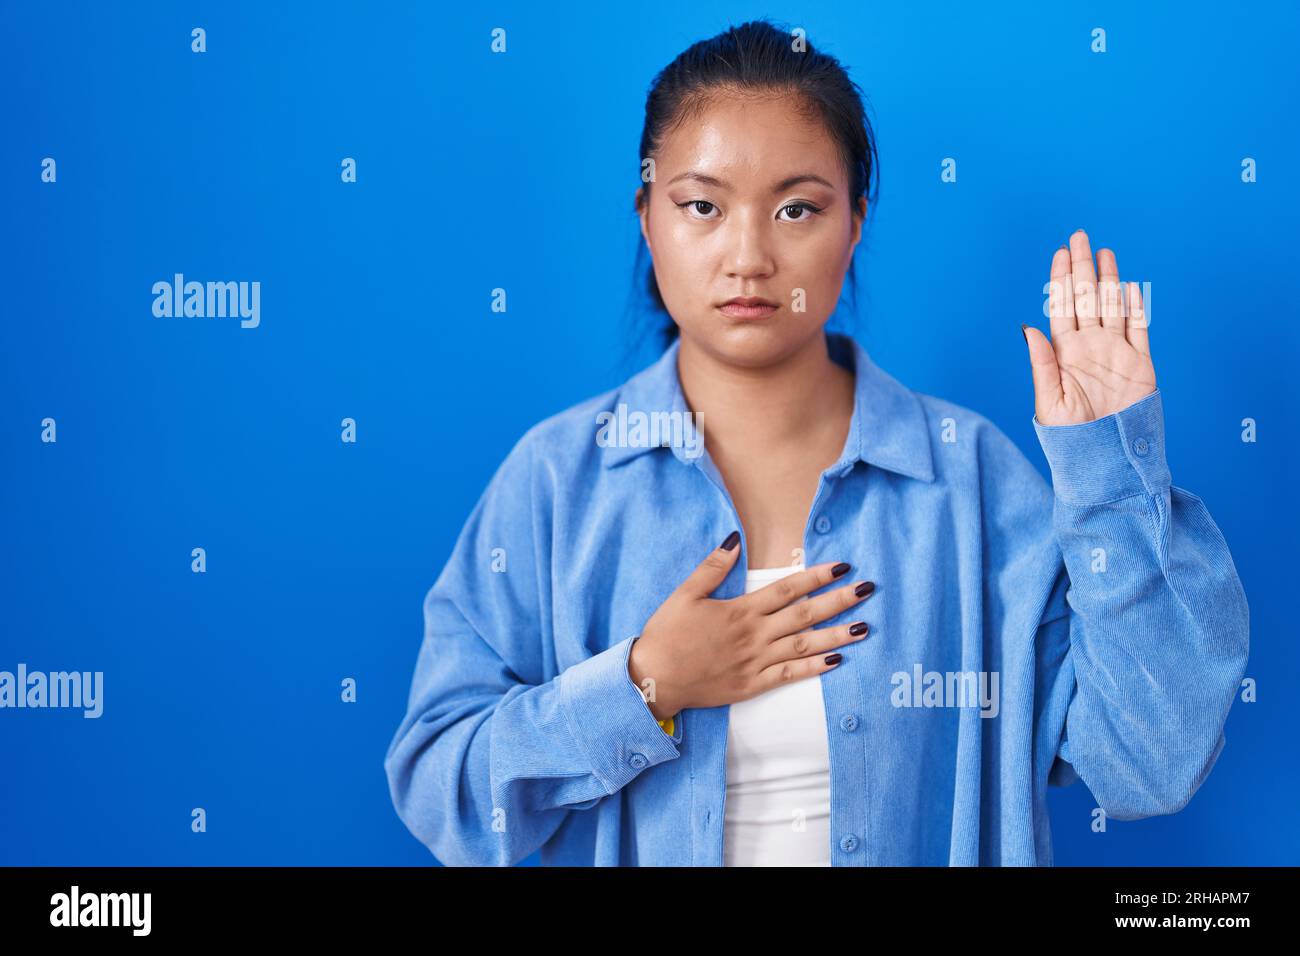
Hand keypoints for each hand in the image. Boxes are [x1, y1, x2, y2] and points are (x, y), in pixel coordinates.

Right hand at [627, 533, 874, 719]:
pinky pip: (790, 674)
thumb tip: (735, 540)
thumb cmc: (667, 634)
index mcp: (740, 610)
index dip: (817, 577)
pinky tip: (837, 660)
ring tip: (863, 626)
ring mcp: (755, 661)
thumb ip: (712, 567)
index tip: (842, 567)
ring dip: (835, 634)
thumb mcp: (685, 594)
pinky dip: (814, 667)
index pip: (787, 589)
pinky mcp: (752, 685)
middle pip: (804, 614)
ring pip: (804, 645)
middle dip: (838, 601)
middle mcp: (754, 634)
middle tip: (867, 590)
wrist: (654, 679)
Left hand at [1023, 229, 1156, 425]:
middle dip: (1082, 269)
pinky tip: (1130, 286)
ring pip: (1113, 308)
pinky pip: (1139, 330)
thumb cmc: (1070, 439)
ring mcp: (1116, 354)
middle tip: (1079, 237)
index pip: (1062, 308)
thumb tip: (1029, 326)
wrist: (1106, 460)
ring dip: (1109, 280)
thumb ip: (1042, 363)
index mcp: (1064, 355)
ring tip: (1104, 252)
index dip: (1061, 280)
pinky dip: (1136, 308)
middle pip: (1087, 300)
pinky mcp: (1141, 366)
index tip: (1059, 253)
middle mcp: (1090, 349)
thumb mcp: (1049, 402)